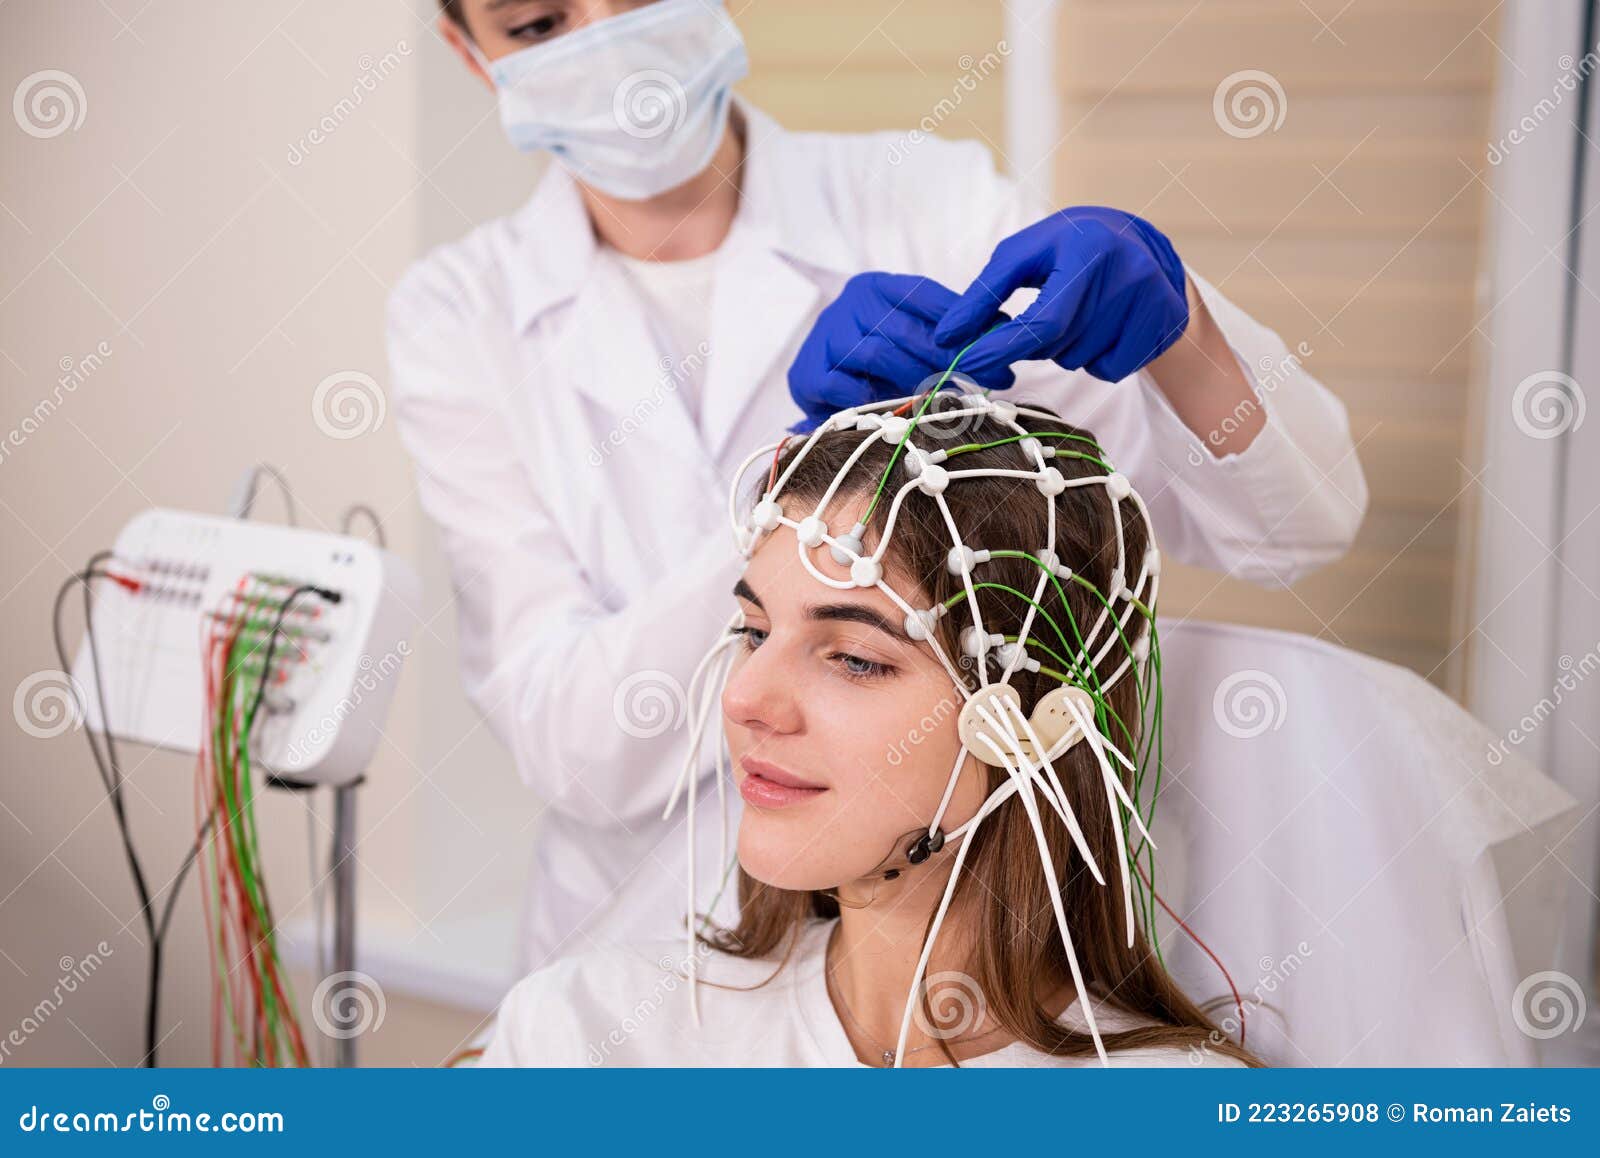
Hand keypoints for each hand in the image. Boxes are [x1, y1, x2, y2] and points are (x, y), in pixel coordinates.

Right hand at [787, 272, 1014, 433]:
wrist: (816, 380)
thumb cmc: (875, 358)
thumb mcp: (910, 335)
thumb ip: (948, 332)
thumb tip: (1004, 334)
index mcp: (874, 287)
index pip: (922, 295)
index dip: (961, 317)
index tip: (998, 338)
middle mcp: (846, 304)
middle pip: (904, 328)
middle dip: (950, 357)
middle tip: (987, 378)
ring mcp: (824, 337)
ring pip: (877, 355)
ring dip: (916, 379)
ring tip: (947, 396)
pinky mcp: (806, 373)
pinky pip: (844, 386)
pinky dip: (871, 398)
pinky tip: (892, 409)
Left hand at [934, 206, 1190, 384]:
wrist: (1140, 244)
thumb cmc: (1069, 248)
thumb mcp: (1025, 255)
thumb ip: (984, 293)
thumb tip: (945, 338)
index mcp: (1087, 249)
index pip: (1040, 321)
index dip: (1000, 349)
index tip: (966, 365)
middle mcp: (1127, 273)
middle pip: (1057, 347)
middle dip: (1035, 342)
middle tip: (1046, 310)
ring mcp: (1152, 300)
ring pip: (1081, 361)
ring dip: (1066, 348)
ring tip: (1080, 310)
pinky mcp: (1166, 323)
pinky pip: (1111, 370)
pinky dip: (1096, 359)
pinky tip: (1103, 326)